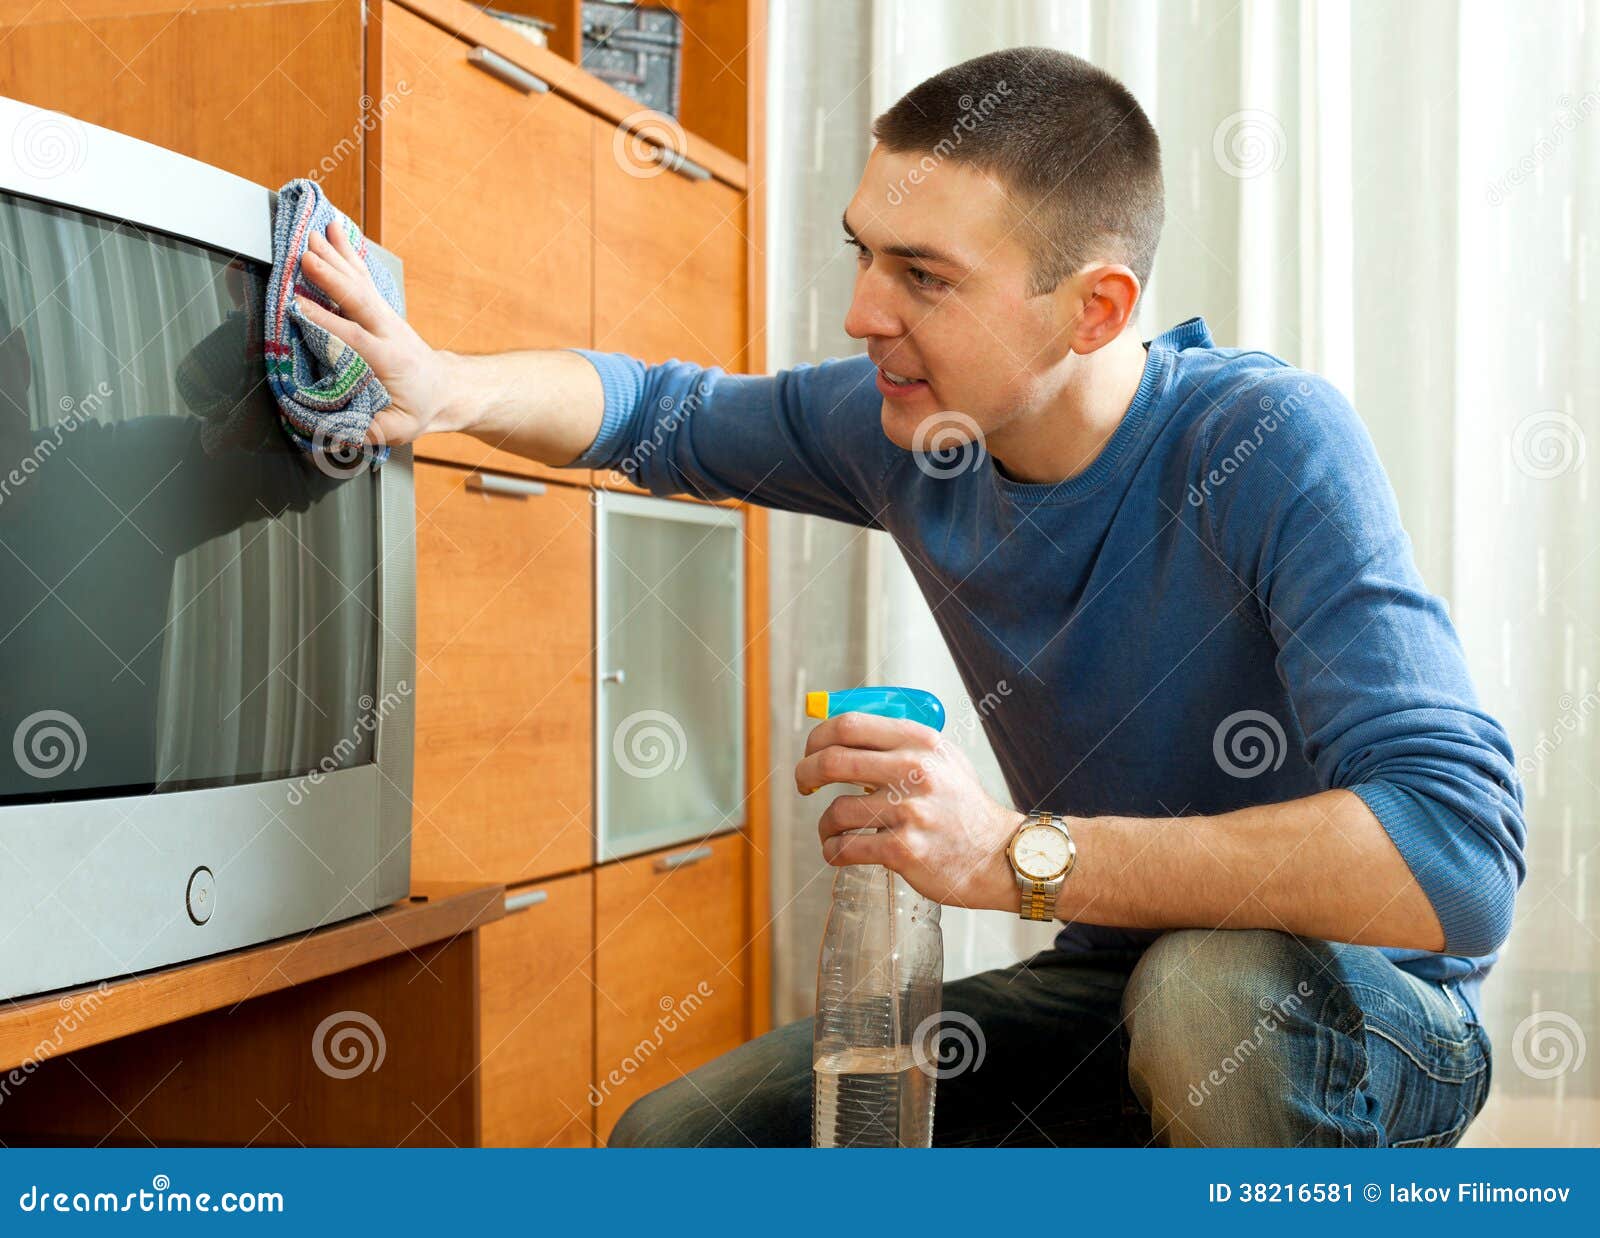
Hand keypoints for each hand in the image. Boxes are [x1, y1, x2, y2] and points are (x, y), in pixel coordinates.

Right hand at [296, 222, 458, 445]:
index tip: (298, 306)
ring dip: (335, 255)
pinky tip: (333, 232)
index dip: (326, 322)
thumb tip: (337, 435)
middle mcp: (387, 331)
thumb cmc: (419, 407)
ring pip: (359, 281)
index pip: (354, 337)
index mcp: (389, 360)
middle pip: (358, 299)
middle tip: (305, 254)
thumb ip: (370, 431)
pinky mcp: (381, 308)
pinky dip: (347, 252)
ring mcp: (385, 316)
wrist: (446, 388)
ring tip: (313, 232)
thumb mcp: (399, 429)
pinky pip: (362, 276)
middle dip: (331, 275)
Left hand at [795, 711, 1024, 910]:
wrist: (998, 857)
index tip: (811, 752)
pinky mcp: (903, 850)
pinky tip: (838, 851)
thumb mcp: (944, 759)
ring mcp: (909, 812)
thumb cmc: (964, 807)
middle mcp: (914, 771)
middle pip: (832, 761)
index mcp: (920, 742)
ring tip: (832, 831)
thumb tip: (846, 731)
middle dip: (805, 774)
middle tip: (804, 785)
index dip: (818, 736)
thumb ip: (902, 742)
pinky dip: (832, 851)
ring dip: (824, 824)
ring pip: (836, 811)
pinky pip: (846, 848)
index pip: (850, 724)